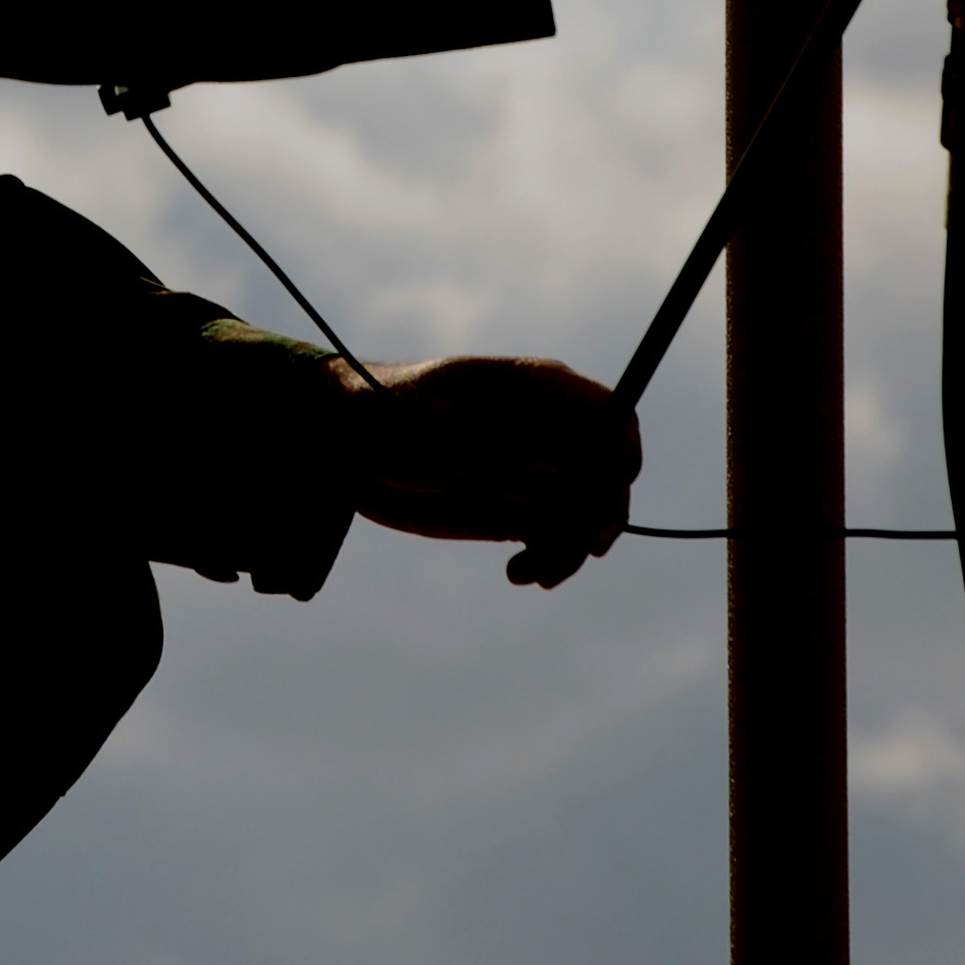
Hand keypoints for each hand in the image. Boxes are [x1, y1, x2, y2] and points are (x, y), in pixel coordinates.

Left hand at [329, 352, 639, 588]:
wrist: (342, 447)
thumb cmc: (386, 414)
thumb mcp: (435, 431)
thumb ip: (495, 455)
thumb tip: (556, 477)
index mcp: (535, 390)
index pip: (609, 416)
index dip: (621, 452)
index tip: (608, 489)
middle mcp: (544, 432)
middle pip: (606, 474)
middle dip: (600, 514)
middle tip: (579, 546)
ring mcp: (532, 474)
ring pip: (583, 516)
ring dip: (572, 548)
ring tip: (537, 573)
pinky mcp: (514, 511)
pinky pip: (553, 540)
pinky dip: (548, 561)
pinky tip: (519, 574)